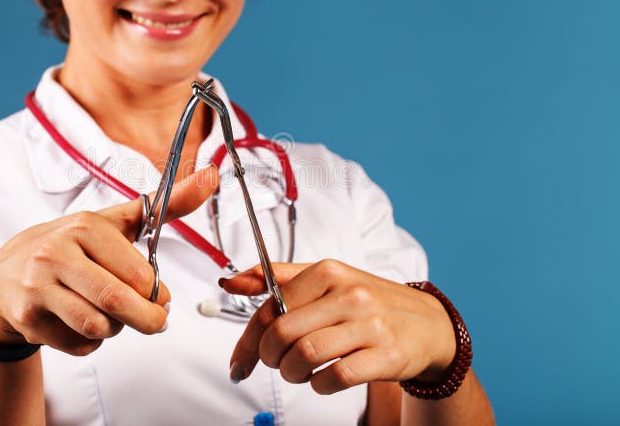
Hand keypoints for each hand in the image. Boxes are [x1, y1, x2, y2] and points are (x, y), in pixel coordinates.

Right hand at [0, 165, 218, 355]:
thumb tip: (211, 176)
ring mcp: (37, 287)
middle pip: (115, 303)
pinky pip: (78, 344)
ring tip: (114, 315)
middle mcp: (56, 253)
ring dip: (116, 329)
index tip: (162, 297)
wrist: (6, 276)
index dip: (156, 293)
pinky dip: (92, 342)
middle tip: (156, 322)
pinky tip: (83, 323)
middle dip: (146, 319)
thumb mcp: (115, 224)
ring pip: (98, 326)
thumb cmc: (72, 249)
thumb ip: (166, 205)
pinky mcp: (26, 319)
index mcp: (84, 227)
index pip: (136, 273)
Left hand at [220, 260, 456, 394]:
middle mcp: (349, 294)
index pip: (270, 307)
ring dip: (292, 374)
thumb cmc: (368, 303)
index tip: (239, 361)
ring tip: (297, 373)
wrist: (429, 324)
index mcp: (328, 272)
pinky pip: (335, 377)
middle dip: (268, 358)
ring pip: (305, 355)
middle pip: (283, 333)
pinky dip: (319, 386)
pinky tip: (321, 381)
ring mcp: (369, 324)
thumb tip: (229, 282)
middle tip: (274, 365)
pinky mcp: (386, 355)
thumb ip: (277, 279)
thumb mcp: (327, 280)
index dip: (247, 340)